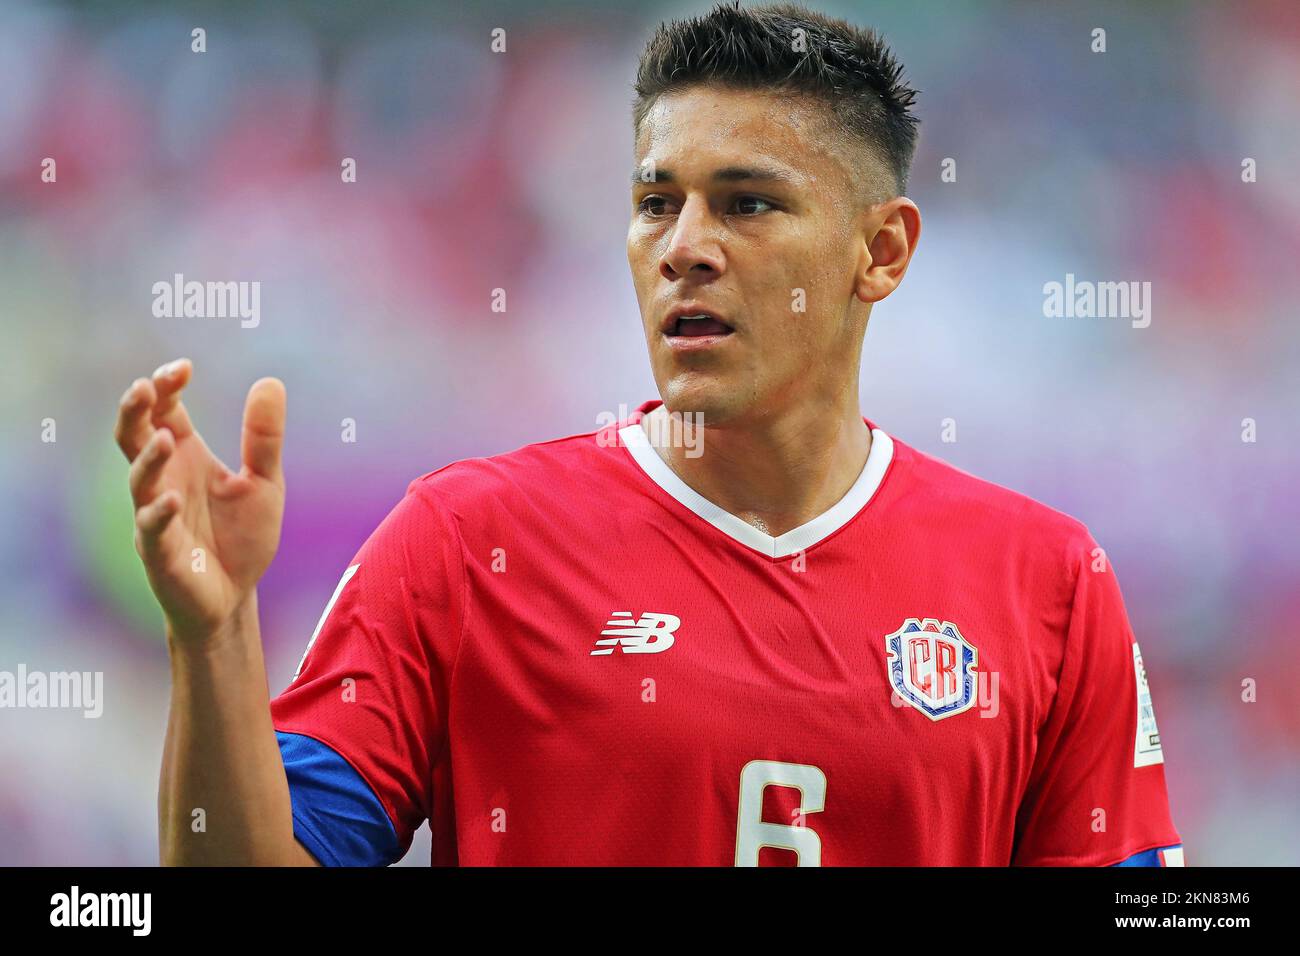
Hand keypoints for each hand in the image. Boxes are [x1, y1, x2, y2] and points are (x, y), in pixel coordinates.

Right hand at [114, 358, 285, 642]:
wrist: (235, 597)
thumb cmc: (241, 537)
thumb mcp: (264, 482)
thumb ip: (263, 438)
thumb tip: (271, 381)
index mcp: (186, 457)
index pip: (165, 411)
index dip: (166, 387)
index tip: (183, 368)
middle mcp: (164, 480)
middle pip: (134, 436)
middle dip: (134, 411)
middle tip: (144, 387)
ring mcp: (156, 515)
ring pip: (138, 479)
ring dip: (148, 458)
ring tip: (166, 438)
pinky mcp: (160, 552)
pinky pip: (150, 529)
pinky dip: (157, 513)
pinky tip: (170, 500)